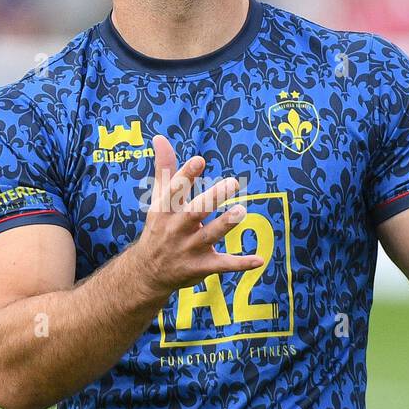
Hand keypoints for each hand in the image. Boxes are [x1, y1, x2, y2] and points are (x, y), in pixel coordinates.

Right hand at [130, 134, 263, 296]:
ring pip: (209, 236)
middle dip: (212, 198)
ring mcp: (189, 249)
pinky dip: (241, 263)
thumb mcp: (158, 200)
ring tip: (241, 210)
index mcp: (166, 210)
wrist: (148, 273)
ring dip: (225, 224)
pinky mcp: (201, 266)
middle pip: (194, 212)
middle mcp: (176, 229)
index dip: (186, 175)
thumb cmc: (159, 228)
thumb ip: (165, 169)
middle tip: (232, 182)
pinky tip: (260, 259)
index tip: (199, 159)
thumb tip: (160, 136)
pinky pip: (223, 264)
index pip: (175, 190)